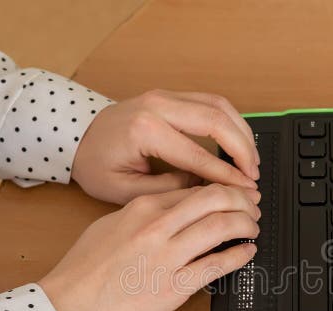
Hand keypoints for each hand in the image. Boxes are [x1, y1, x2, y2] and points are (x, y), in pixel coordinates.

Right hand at [39, 183, 260, 310]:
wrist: (67, 306)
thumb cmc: (83, 270)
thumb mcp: (110, 226)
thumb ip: (142, 213)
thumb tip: (174, 208)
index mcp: (142, 207)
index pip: (196, 188)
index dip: (223, 189)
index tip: (234, 194)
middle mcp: (157, 226)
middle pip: (216, 199)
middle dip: (243, 200)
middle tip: (253, 206)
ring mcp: (167, 256)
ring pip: (222, 226)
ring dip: (247, 224)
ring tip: (253, 227)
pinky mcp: (174, 287)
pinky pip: (218, 265)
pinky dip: (240, 255)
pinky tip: (248, 252)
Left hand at [71, 89, 259, 203]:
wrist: (78, 137)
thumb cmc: (96, 164)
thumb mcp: (127, 191)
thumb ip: (170, 191)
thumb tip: (206, 189)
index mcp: (145, 130)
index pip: (199, 154)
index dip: (227, 177)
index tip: (245, 192)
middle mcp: (158, 106)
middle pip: (217, 120)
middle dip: (243, 150)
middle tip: (254, 176)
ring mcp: (166, 96)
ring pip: (220, 105)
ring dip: (242, 133)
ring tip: (252, 161)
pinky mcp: (171, 96)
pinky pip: (212, 102)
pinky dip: (231, 122)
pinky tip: (239, 142)